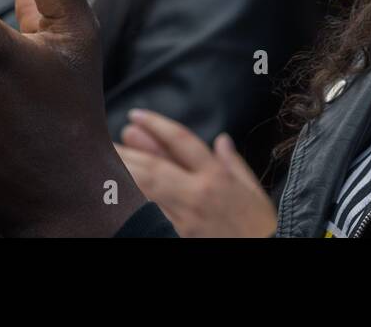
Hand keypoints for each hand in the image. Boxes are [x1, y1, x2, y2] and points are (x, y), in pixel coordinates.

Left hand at [117, 109, 276, 237]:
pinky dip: (131, 203)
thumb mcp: (253, 192)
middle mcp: (198, 194)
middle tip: (106, 137)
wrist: (266, 254)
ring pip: (146, 189)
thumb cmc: (260, 228)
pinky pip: (148, 215)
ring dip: (123, 172)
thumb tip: (222, 140)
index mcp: (217, 177)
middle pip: (155, 164)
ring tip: (104, 159)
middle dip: (129, 149)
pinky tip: (116, 194)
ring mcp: (183, 218)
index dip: (157, 125)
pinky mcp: (174, 236)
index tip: (136, 115)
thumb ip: (234, 164)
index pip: (182, 141)